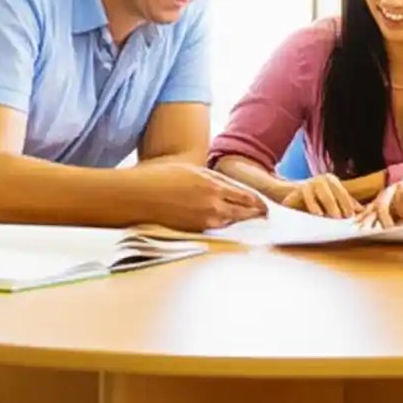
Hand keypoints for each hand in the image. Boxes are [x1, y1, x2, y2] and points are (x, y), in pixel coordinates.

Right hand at [144, 163, 267, 231]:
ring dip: (241, 220)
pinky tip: (227, 222)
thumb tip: (233, 190)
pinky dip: (225, 224)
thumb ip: (216, 181)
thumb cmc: (161, 179)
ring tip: (250, 220)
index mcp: (213, 187)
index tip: (265, 205)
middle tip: (264, 216)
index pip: (247, 197)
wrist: (137, 197)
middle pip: (244, 213)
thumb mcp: (194, 171)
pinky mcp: (194, 230)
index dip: (258, 202)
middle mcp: (212, 206)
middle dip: (256, 214)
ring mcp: (203, 220)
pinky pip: (217, 228)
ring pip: (231, 222)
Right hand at [280, 173, 362, 218]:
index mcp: (332, 181)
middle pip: (329, 195)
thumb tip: (363, 210)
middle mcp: (321, 180)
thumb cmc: (319, 198)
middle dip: (334, 207)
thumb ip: (347, 203)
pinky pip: (304, 198)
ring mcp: (309, 183)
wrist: (294, 192)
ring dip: (319, 207)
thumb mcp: (334, 198)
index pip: (342, 193)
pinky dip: (307, 206)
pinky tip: (310, 213)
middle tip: (339, 219)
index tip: (351, 216)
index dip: (347, 205)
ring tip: (323, 216)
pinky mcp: (298, 190)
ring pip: (315, 196)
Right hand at [354, 177, 402, 228]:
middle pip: (383, 203)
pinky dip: (364, 219)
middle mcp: (395, 188)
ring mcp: (386, 195)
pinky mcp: (381, 203)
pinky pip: (370, 211)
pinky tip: (358, 228)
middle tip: (388, 233)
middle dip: (385, 219)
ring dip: (369, 221)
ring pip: (374, 208)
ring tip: (364, 234)